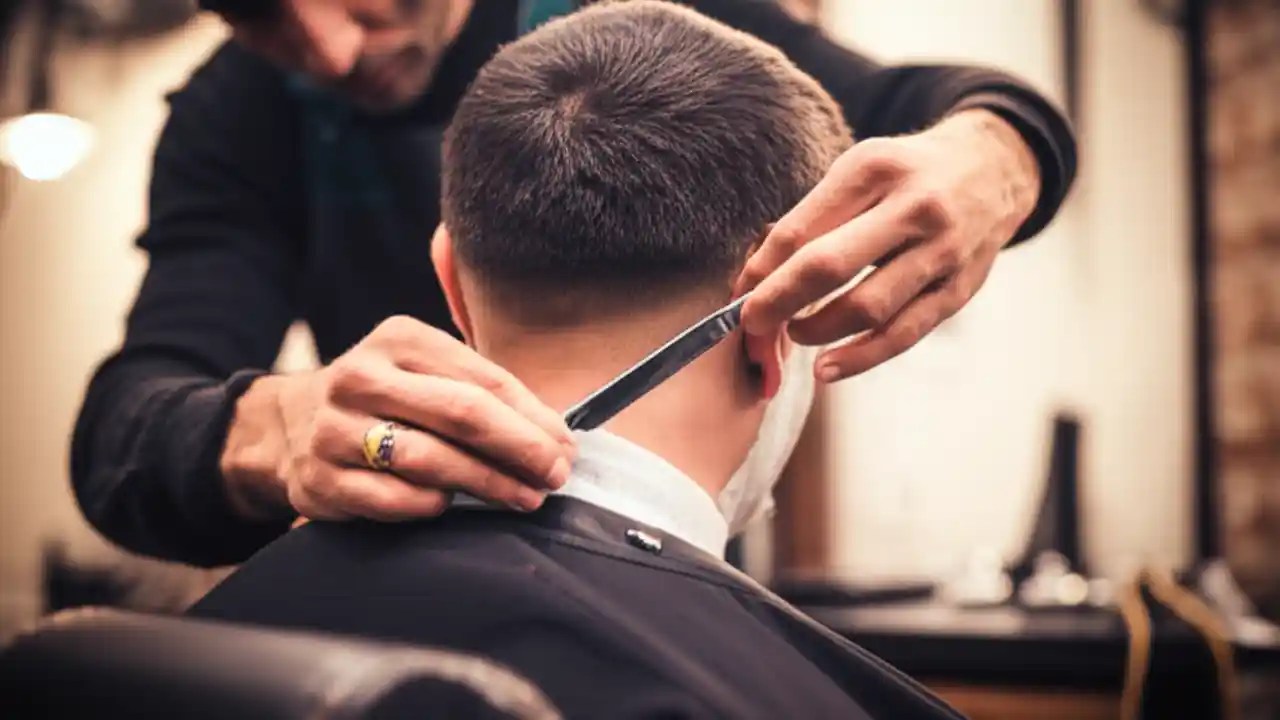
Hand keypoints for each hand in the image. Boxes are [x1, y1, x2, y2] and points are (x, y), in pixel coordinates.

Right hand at [221, 316, 575, 521]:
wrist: (291, 424)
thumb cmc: (388, 399)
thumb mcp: (427, 371)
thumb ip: (485, 393)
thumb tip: (557, 436)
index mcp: (400, 339)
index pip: (484, 381)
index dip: (533, 418)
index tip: (566, 447)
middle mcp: (362, 377)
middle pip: (462, 415)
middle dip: (520, 449)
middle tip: (555, 475)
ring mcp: (335, 428)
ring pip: (430, 461)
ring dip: (488, 483)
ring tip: (523, 497)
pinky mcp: (321, 479)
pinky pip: (393, 499)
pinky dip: (432, 505)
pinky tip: (454, 506)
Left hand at [735, 109, 1040, 380]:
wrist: (995, 168)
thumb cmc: (906, 174)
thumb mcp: (859, 171)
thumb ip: (810, 220)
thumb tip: (753, 280)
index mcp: (874, 169)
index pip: (802, 229)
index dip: (762, 270)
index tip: (739, 296)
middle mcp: (913, 208)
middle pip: (829, 265)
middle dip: (778, 303)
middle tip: (751, 324)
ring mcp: (942, 251)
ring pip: (867, 307)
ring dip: (818, 330)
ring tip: (794, 332)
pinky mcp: (959, 289)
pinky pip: (904, 334)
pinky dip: (861, 357)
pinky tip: (828, 368)